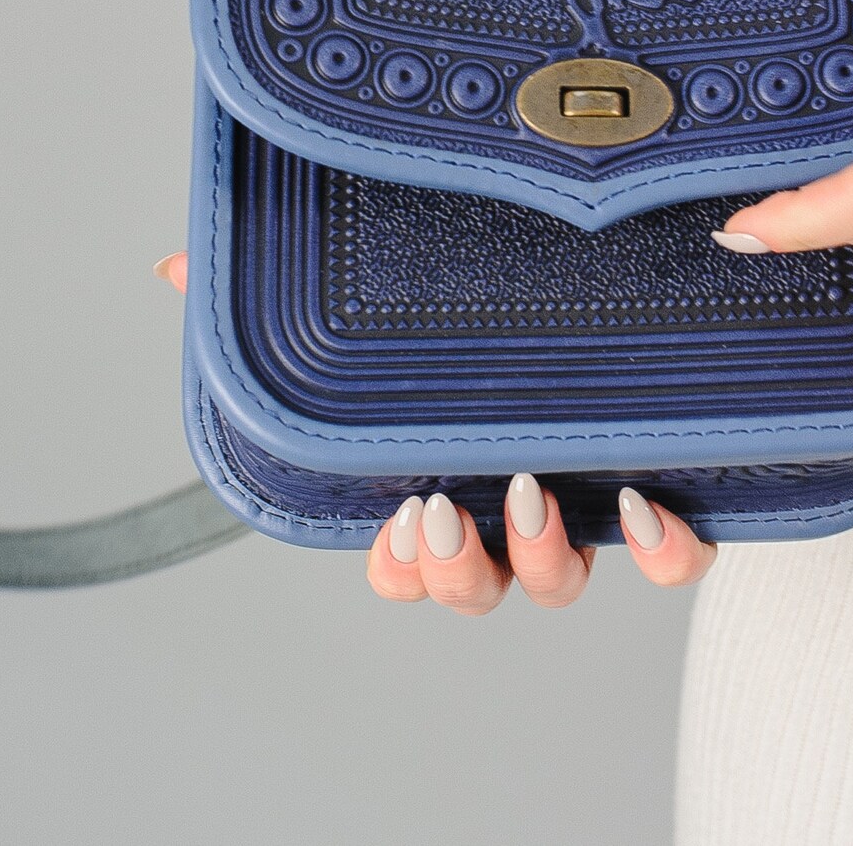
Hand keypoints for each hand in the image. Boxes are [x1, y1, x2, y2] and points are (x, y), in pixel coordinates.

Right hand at [153, 252, 717, 610]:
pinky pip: (676, 558)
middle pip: (475, 587)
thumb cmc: (497, 293)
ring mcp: (592, 495)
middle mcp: (518, 497)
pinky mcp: (671, 484)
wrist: (647, 277)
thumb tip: (176, 266)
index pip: (408, 559)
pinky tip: (639, 505)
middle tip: (440, 510)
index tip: (395, 523)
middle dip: (450, 574)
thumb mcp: (388, 282)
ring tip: (531, 496)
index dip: (398, 569)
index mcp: (454, 466)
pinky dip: (663, 552)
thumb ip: (276, 274)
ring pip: (559, 580)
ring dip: (538, 562)